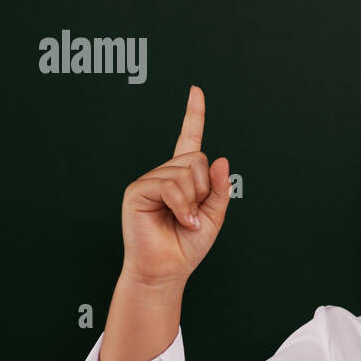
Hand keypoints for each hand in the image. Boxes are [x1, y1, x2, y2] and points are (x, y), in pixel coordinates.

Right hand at [119, 85, 231, 287]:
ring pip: (185, 173)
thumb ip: (220, 189)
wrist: (167, 269)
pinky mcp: (137, 190)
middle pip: (198, 159)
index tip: (195, 91)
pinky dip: (182, 205)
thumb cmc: (187, 245)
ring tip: (184, 220)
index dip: (193, 115)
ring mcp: (150, 180)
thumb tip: (222, 158)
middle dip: (205, 188)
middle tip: (194, 213)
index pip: (189, 139)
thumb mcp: (214, 216)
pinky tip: (180, 220)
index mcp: (184, 178)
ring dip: (193, 201)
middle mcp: (166, 174)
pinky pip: (169, 185)